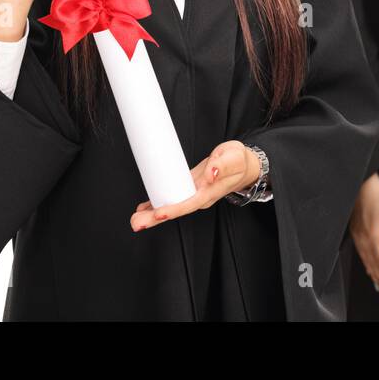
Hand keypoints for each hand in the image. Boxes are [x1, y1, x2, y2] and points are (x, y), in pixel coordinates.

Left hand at [130, 140, 259, 230]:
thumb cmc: (238, 160)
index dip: (173, 209)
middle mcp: (200, 197)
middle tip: (136, 223)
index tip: (158, 214)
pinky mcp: (189, 188)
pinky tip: (144, 207)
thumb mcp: (233, 156)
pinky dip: (157, 204)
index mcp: (210, 191)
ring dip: (152, 214)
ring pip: (172, 207)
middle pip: (176, 210)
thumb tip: (210, 173)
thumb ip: (222, 164)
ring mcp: (194, 194)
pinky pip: (172, 199)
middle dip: (155, 218)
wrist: (244, 165)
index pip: (189, 203)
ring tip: (135, 218)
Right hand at [349, 172, 378, 296]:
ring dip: (371, 273)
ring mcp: (357, 234)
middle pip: (372, 262)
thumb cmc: (377, 196)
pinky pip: (359, 252)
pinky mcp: (354, 230)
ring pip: (364, 259)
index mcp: (373, 234)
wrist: (361, 183)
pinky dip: (364, 263)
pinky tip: (367, 267)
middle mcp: (363, 237)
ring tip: (377, 284)